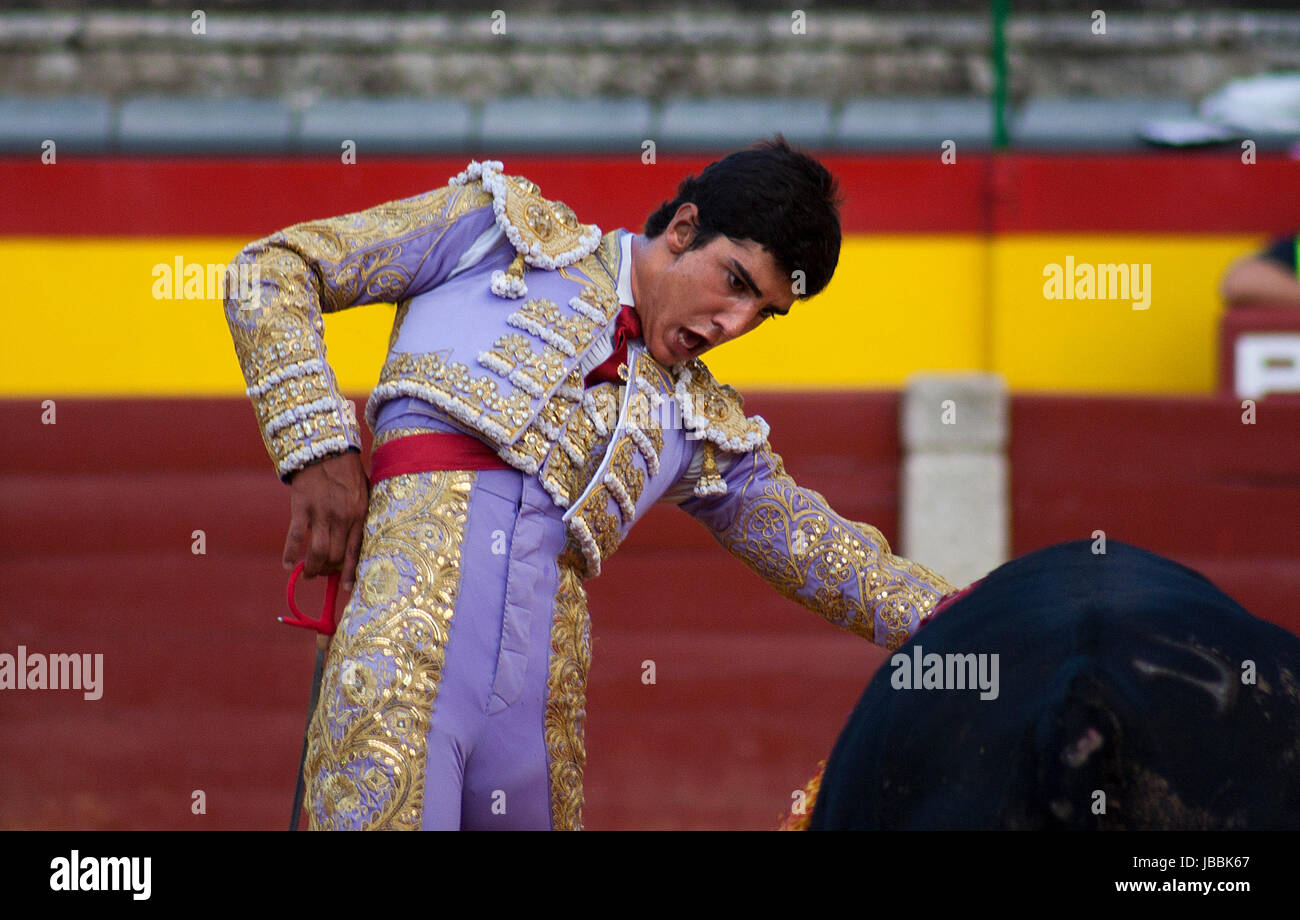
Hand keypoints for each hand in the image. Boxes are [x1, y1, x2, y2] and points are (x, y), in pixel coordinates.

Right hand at [283, 450, 368, 590]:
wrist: (326, 449)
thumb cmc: (348, 472)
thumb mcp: (365, 493)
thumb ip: (361, 517)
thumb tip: (359, 544)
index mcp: (360, 515)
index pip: (356, 552)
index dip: (350, 572)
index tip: (347, 588)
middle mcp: (342, 517)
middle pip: (335, 556)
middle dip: (329, 570)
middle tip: (323, 574)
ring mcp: (321, 513)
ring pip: (317, 552)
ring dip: (312, 568)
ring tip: (308, 575)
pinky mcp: (302, 507)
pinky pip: (295, 537)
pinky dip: (290, 554)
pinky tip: (288, 565)